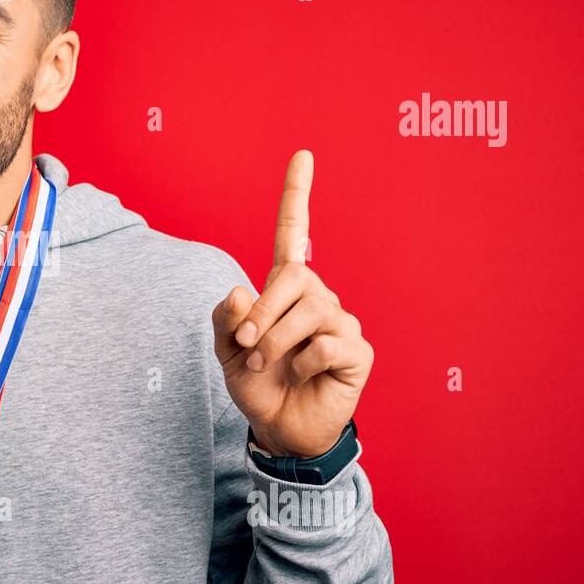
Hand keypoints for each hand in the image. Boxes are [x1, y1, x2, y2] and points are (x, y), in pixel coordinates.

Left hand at [212, 150, 373, 457]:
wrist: (280, 429)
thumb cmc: (256, 384)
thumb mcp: (226, 352)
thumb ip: (225, 321)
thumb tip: (239, 291)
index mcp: (285, 289)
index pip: (293, 233)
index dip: (297, 194)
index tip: (303, 154)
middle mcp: (317, 297)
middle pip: (293, 278)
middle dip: (263, 313)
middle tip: (247, 347)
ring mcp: (341, 323)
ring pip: (309, 312)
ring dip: (276, 343)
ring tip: (266, 366)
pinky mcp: (358, 351)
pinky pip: (326, 345)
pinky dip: (302, 364)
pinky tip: (304, 377)